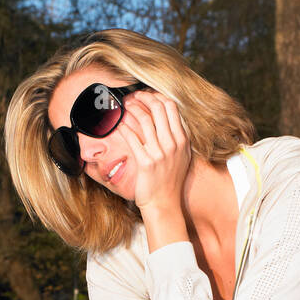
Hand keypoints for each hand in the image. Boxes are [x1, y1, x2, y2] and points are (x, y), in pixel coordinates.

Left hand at [118, 91, 190, 211]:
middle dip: (143, 98)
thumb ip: (176, 138)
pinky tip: (117, 123)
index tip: (146, 95)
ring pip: (145, 120)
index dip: (156, 97)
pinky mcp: (145, 162)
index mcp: (182, 140)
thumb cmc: (170, 181)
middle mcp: (172, 144)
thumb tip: (166, 119)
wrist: (164, 204)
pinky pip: (132, 138)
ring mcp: (160, 153)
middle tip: (132, 96)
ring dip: (132, 108)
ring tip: (123, 105)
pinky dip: (124, 127)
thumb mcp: (181, 157)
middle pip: (158, 109)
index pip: (171, 107)